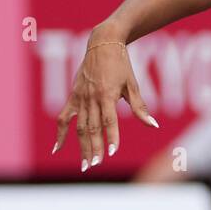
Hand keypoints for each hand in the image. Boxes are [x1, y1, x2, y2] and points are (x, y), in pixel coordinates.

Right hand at [53, 31, 158, 170]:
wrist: (102, 45)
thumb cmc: (122, 65)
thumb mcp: (133, 85)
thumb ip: (140, 107)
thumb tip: (153, 125)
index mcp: (107, 94)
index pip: (109, 120)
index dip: (110, 136)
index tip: (112, 152)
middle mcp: (91, 97)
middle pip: (92, 127)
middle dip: (94, 148)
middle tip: (95, 165)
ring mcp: (80, 98)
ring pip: (79, 127)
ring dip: (81, 146)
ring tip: (85, 164)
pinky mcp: (73, 97)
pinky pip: (64, 118)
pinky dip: (60, 133)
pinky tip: (57, 148)